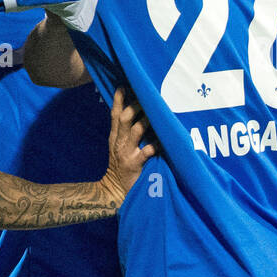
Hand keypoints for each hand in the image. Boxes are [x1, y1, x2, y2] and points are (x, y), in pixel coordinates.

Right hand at [100, 87, 157, 202]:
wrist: (113, 191)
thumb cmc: (121, 167)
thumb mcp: (119, 148)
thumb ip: (125, 133)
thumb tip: (138, 115)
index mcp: (114, 137)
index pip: (114, 115)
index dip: (117, 100)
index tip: (123, 85)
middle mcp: (119, 143)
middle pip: (124, 118)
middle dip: (134, 106)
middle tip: (145, 96)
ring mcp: (126, 153)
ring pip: (135, 131)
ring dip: (146, 120)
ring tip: (155, 113)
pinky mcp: (134, 165)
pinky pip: (147, 151)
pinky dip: (156, 145)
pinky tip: (163, 141)